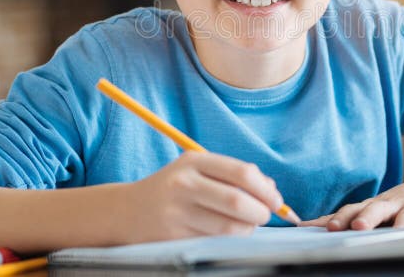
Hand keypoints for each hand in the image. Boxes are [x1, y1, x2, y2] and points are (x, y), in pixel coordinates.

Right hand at [119, 151, 283, 242]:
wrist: (128, 211)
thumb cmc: (175, 188)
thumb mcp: (198, 170)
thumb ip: (233, 175)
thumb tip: (271, 189)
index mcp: (194, 161)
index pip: (241, 173)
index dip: (265, 189)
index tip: (276, 199)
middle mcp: (184, 184)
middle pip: (237, 202)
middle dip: (261, 212)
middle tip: (265, 215)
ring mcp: (177, 211)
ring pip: (228, 227)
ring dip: (247, 229)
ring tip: (247, 225)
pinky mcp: (173, 236)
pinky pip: (214, 241)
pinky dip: (230, 240)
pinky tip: (228, 233)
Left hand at [300, 170, 403, 230]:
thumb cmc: (401, 204)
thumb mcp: (374, 209)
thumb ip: (345, 218)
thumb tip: (306, 226)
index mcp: (374, 206)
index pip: (353, 211)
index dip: (340, 219)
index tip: (326, 228)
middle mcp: (393, 204)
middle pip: (377, 209)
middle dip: (367, 218)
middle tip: (358, 227)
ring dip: (402, 222)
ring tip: (399, 231)